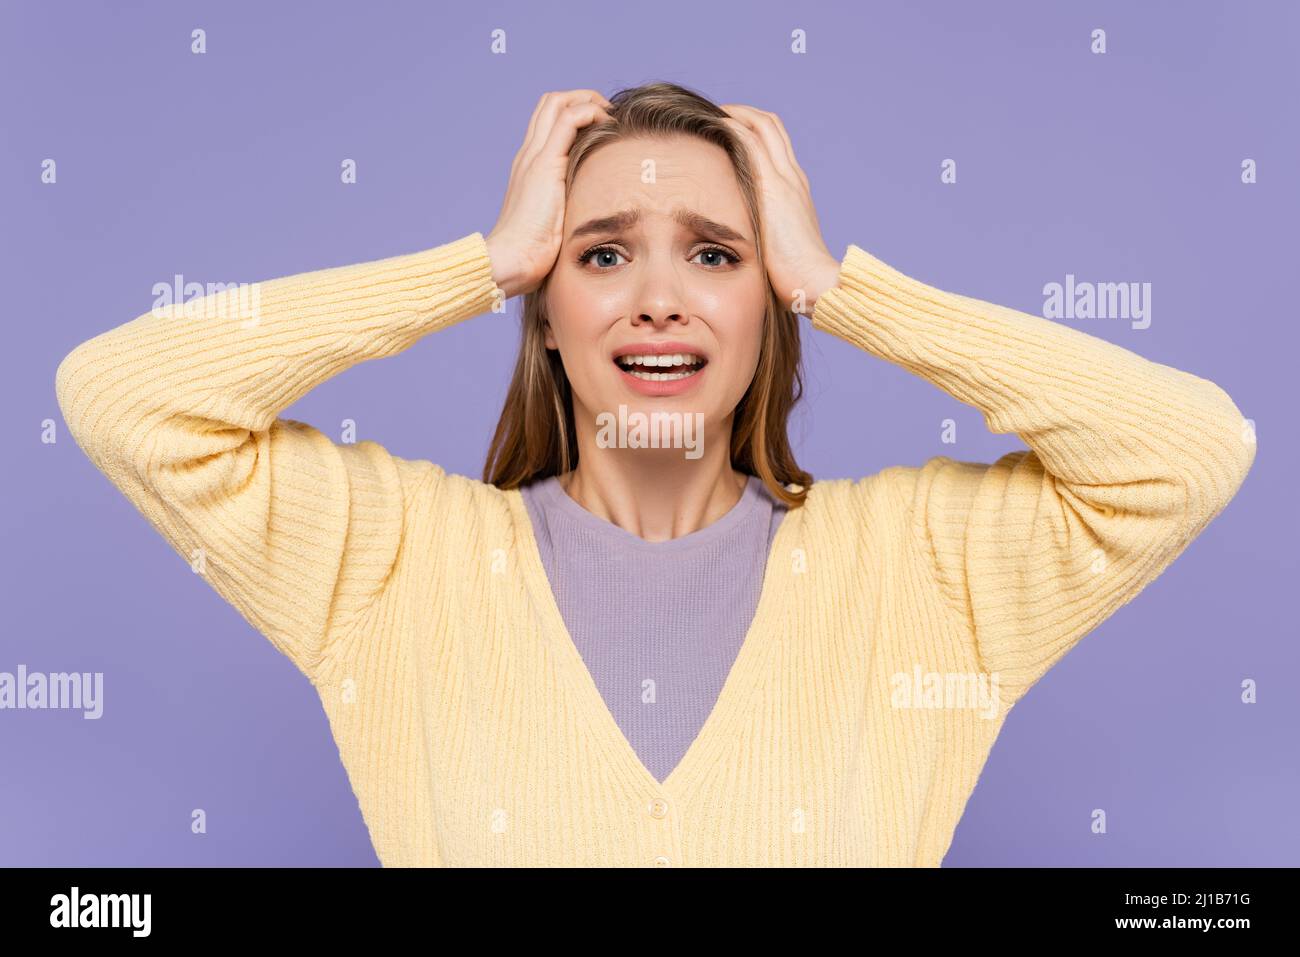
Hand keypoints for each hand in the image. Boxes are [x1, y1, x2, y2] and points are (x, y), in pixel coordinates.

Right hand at [486, 90, 612, 298]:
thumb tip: (591, 220)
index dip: (576, 114)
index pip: (548, 122)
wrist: (510, 261)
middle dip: (584, 99)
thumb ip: (567, 212)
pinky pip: (569, 119)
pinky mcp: (545, 164)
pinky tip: (608, 128)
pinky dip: (590, 113)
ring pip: (557, 102)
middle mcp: (528, 155)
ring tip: (610, 118)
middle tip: (609, 117)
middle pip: (550, 103)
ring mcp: (534, 156)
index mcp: (529, 168)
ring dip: (588, 101)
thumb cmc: (531, 254)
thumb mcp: (554, 225)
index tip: (603, 129)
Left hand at [718, 104, 841, 315]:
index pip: (776, 146)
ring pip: (763, 126)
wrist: (814, 282)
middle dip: (743, 114)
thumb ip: (763, 238)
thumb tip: (741, 249)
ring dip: (736, 113)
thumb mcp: (777, 249)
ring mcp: (785, 179)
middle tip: (715, 114)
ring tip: (711, 113)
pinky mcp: (772, 187)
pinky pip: (751, 142)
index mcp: (795, 191)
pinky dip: (733, 127)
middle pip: (771, 126)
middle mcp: (793, 178)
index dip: (753, 130)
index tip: (727, 131)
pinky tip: (714, 124)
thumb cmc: (795, 278)